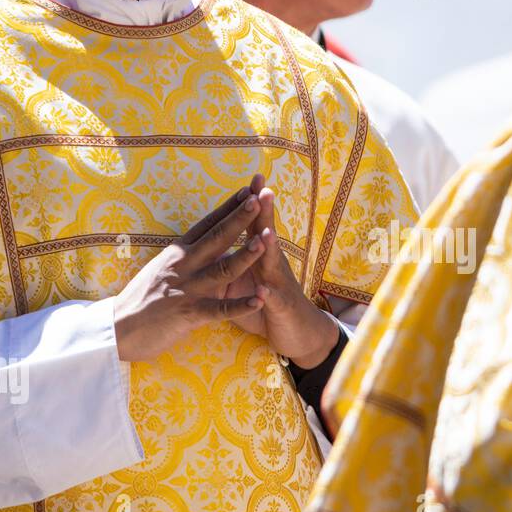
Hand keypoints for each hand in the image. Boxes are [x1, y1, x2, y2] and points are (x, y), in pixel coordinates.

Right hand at [113, 185, 265, 362]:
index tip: (248, 190)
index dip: (228, 207)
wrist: (117, 328)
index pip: (207, 224)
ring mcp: (186, 288)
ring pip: (222, 269)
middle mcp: (183, 265)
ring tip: (265, 240)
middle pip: (217, 238)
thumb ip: (184, 257)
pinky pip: (220, 309)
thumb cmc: (140, 300)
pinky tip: (260, 299)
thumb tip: (205, 244)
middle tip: (259, 199)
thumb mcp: (161, 269)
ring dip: (246, 255)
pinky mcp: (188, 313)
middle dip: (240, 219)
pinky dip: (241, 305)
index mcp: (177, 253)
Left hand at [226, 180, 339, 369]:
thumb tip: (215, 243)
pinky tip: (263, 291)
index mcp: (259, 257)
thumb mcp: (247, 279)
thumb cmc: (267, 303)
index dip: (250, 204)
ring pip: (272, 265)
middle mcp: (271, 266)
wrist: (296, 333)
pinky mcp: (281, 310)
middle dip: (263, 213)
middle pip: (266, 235)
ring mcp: (278, 286)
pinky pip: (273, 303)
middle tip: (262, 188)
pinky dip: (267, 297)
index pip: (254, 225)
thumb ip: (233, 260)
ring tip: (265, 233)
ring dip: (268, 250)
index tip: (251, 177)